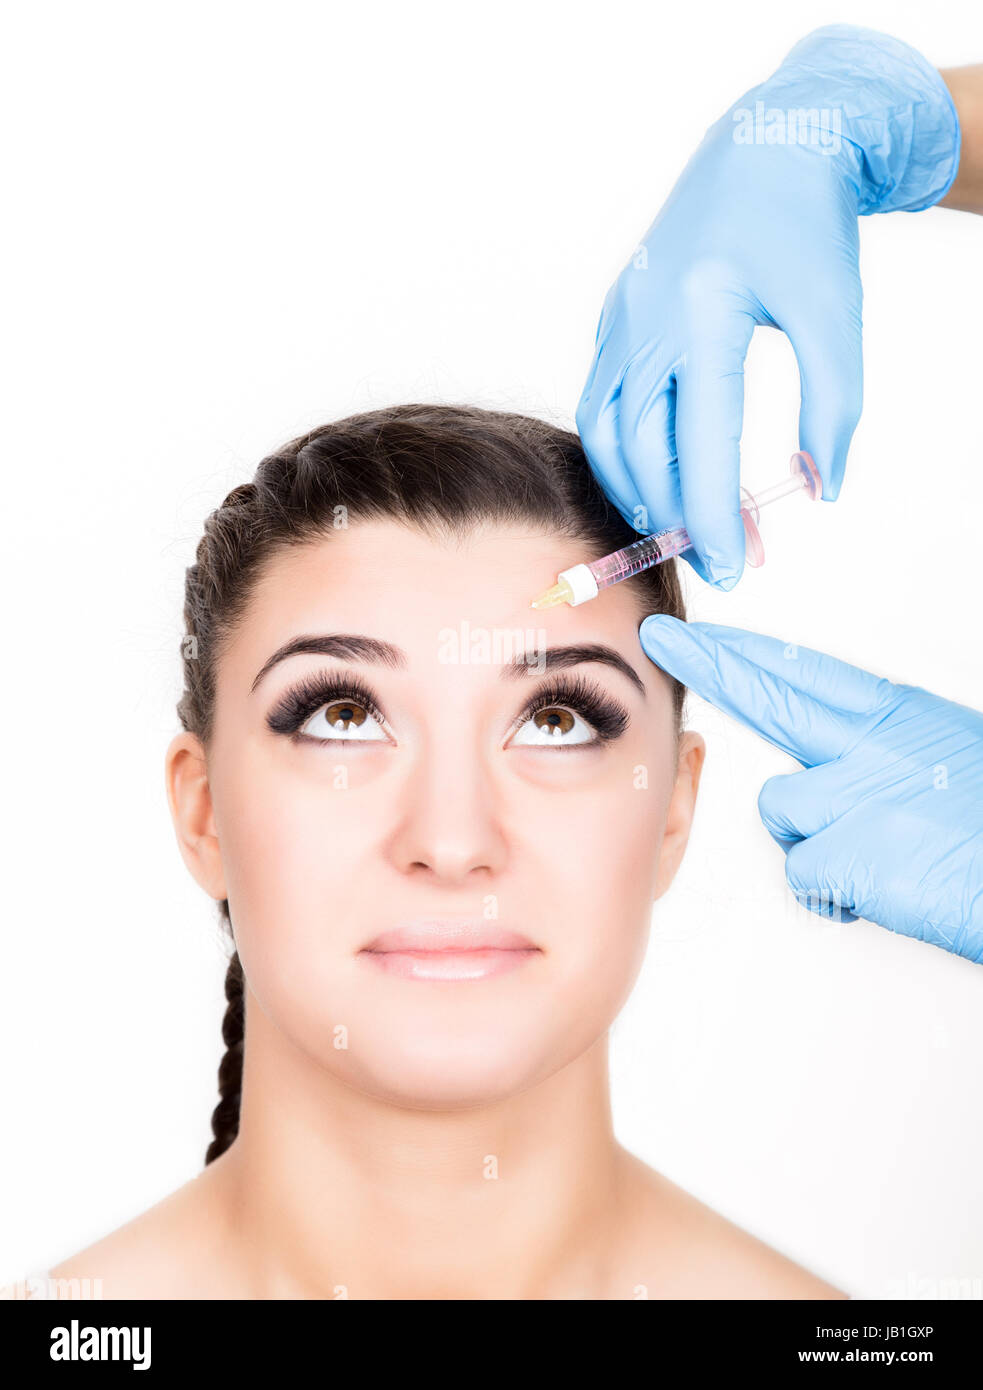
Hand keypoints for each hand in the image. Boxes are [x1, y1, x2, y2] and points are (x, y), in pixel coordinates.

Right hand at [577, 25, 959, 589]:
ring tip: (684, 527)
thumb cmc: (806, 227)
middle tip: (723, 559)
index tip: (732, 569)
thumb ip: (834, 408)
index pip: (697, 447)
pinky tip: (659, 474)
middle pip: (639, 452)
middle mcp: (645, 321)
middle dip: (675, 518)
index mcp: (702, 316)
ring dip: (639, 491)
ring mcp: (620, 318)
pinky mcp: (615, 316)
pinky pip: (603, 402)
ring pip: (607, 433)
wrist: (766, 146)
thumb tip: (821, 490)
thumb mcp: (835, 317)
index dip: (712, 518)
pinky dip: (624, 452)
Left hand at [638, 615, 982, 963]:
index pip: (806, 672)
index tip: (702, 634)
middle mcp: (872, 746)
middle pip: (770, 700)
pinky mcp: (845, 854)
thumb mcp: (945, 764)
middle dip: (712, 666)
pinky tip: (884, 888)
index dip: (746, 652)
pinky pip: (804, 873)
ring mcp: (855, 797)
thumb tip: (832, 767)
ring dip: (814, 839)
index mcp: (900, 718)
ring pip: (781, 810)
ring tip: (880, 854)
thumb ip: (880, 755)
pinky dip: (835, 892)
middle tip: (663, 639)